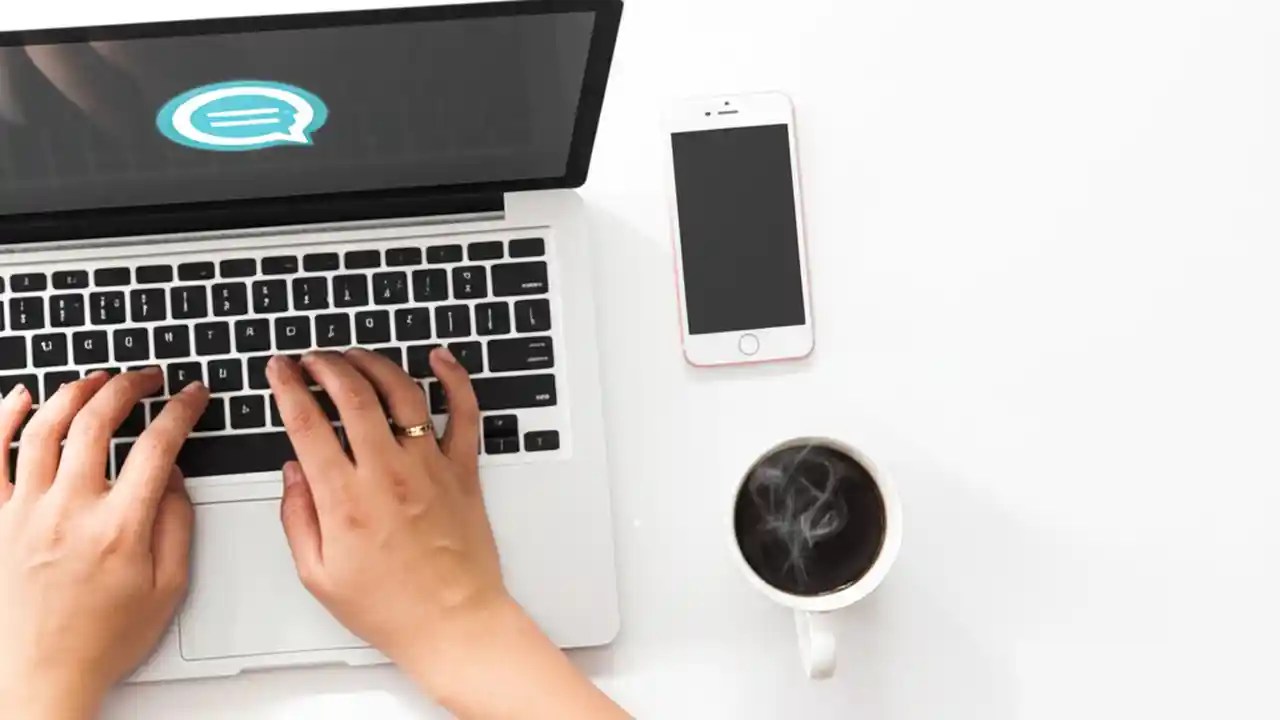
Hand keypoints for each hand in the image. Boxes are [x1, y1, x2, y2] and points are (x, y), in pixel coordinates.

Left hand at [0, 370, 207, 719]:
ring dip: (74, 391)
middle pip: (98, 421)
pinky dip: (4, 418)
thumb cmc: (103, 639)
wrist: (41, 675)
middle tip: (146, 378)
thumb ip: (176, 524)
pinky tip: (20, 397)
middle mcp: (69, 511)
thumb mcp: (167, 587)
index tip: (193, 395)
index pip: (158, 445)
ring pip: (44, 427)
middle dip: (129, 386)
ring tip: (96, 380)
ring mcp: (24, 512)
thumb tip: (172, 476)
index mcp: (119, 528)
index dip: (182, 409)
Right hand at [269, 349, 627, 717]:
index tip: (279, 370)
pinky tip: (440, 358)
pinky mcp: (463, 470)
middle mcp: (388, 473)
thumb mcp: (319, 575)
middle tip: (312, 358)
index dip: (287, 387)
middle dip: (326, 365)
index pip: (307, 424)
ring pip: (403, 393)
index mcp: (345, 500)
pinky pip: (464, 413)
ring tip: (355, 356)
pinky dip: (454, 379)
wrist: (454, 623)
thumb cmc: (391, 607)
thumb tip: (292, 472)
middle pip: (353, 395)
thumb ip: (297, 518)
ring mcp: (430, 467)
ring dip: (375, 364)